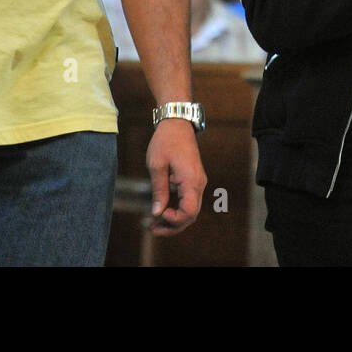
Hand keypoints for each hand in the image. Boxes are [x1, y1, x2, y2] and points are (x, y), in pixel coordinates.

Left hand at [145, 119, 205, 235]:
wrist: (177, 123)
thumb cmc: (166, 141)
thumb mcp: (157, 165)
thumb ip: (158, 190)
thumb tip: (157, 213)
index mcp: (191, 180)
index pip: (189, 212)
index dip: (173, 220)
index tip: (157, 214)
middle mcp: (199, 183)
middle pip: (191, 215)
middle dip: (172, 226)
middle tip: (152, 228)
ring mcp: (198, 182)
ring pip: (191, 210)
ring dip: (174, 219)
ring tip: (155, 223)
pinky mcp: (194, 179)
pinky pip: (189, 200)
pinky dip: (177, 209)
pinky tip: (162, 210)